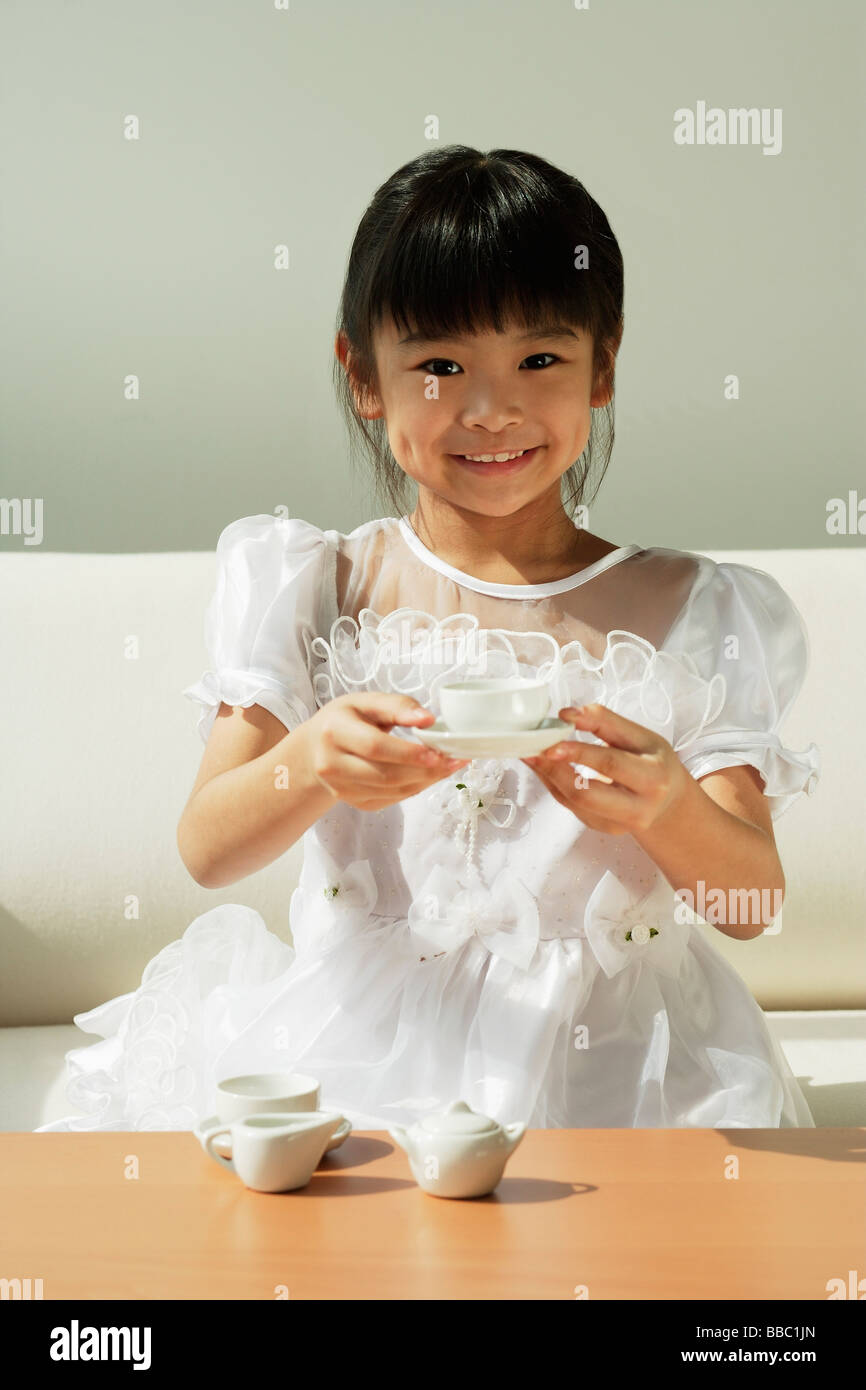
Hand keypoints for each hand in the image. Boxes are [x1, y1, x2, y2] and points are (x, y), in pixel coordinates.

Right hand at [300, 692, 468, 811]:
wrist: (316, 749)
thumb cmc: (346, 720)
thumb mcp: (366, 702)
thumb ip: (398, 706)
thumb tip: (428, 719)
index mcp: (334, 731)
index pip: (374, 746)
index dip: (407, 753)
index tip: (437, 752)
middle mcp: (331, 764)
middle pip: (385, 774)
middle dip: (425, 770)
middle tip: (454, 760)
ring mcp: (340, 788)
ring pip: (391, 791)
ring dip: (425, 781)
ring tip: (448, 766)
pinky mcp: (352, 802)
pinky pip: (390, 799)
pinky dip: (415, 788)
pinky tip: (429, 775)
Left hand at [522, 703, 690, 835]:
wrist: (668, 801)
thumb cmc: (652, 762)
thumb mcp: (640, 736)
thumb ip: (605, 722)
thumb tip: (567, 714)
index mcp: (653, 778)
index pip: (610, 763)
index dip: (578, 751)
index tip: (553, 738)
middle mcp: (639, 807)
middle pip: (586, 793)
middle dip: (554, 770)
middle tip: (532, 749)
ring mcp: (619, 824)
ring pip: (573, 802)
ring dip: (547, 775)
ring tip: (531, 753)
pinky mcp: (603, 828)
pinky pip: (571, 806)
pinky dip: (553, 784)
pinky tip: (544, 767)